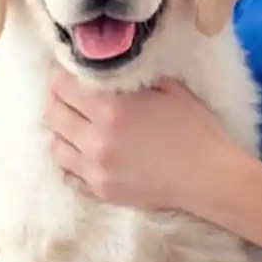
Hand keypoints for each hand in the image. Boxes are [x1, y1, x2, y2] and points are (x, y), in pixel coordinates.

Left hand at [42, 69, 238, 211]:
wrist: (209, 178)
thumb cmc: (195, 129)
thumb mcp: (169, 90)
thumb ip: (136, 79)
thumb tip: (113, 71)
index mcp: (111, 109)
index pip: (64, 87)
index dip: (64, 77)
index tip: (70, 75)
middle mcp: (96, 139)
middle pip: (52, 115)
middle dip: (57, 102)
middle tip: (69, 98)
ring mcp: (95, 169)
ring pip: (56, 146)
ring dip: (62, 132)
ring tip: (76, 126)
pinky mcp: (101, 190)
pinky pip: (69, 173)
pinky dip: (71, 160)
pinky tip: (83, 153)